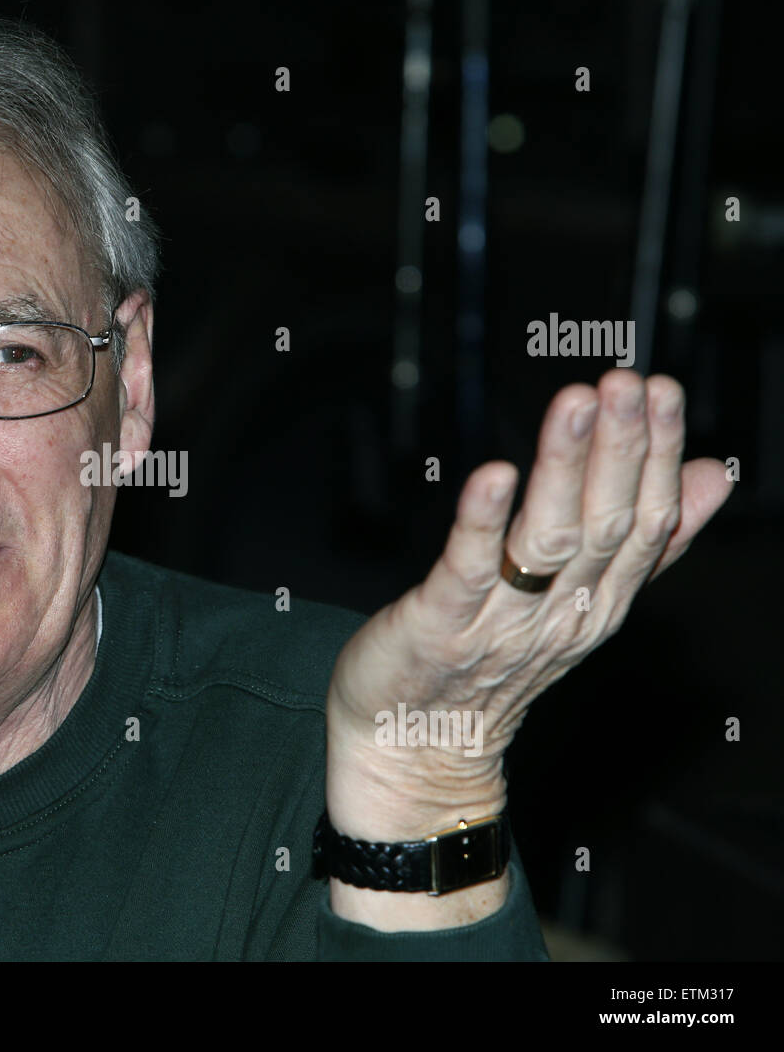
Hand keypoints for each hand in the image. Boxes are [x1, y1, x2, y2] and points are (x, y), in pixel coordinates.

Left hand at [326, 369, 733, 839]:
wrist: (417, 746)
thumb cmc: (490, 663)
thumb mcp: (581, 602)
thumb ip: (647, 546)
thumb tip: (712, 475)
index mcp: (599, 602)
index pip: (647, 524)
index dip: (657, 456)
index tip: (662, 391)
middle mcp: (561, 613)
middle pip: (606, 525)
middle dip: (620, 449)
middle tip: (626, 382)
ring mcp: (501, 624)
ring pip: (547, 541)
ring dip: (564, 468)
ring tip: (576, 403)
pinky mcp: (440, 627)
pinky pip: (469, 570)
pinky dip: (483, 522)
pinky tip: (495, 474)